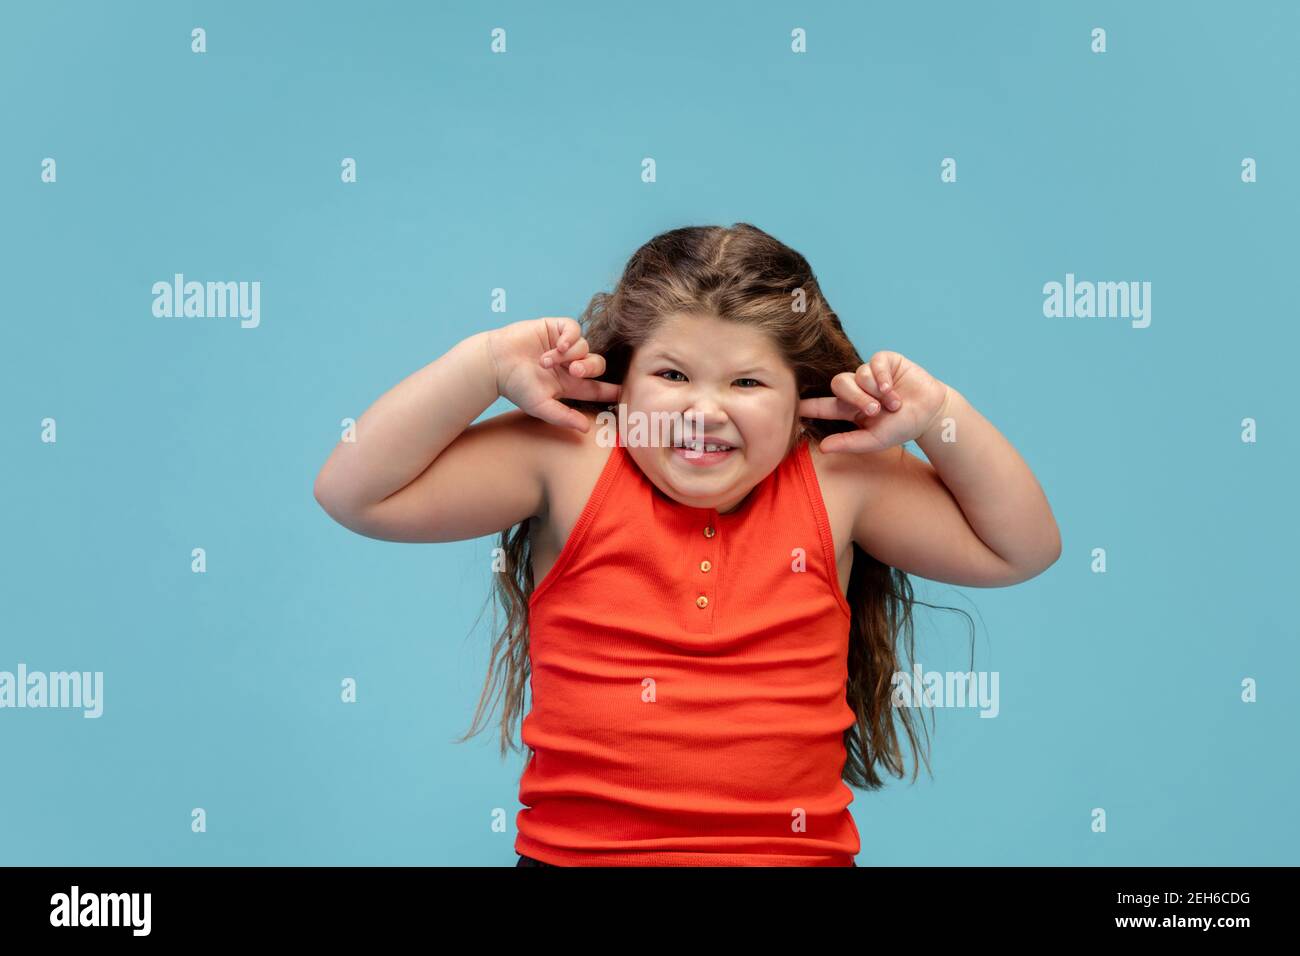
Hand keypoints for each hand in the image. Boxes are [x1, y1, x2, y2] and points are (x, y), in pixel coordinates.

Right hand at [486, 317, 620, 431]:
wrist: (495, 362)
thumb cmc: (516, 387)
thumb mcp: (541, 406)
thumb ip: (564, 417)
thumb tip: (587, 430)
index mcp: (570, 384)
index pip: (598, 387)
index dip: (613, 390)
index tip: (627, 393)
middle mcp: (570, 364)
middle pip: (596, 365)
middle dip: (590, 368)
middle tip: (574, 371)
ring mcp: (564, 345)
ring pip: (585, 347)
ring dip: (568, 355)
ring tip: (546, 361)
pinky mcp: (556, 328)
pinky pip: (575, 329)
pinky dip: (570, 337)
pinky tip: (559, 345)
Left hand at [797, 350, 951, 452]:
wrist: (931, 413)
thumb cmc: (901, 428)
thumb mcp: (874, 440)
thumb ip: (848, 443)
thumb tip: (822, 448)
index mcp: (849, 408)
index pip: (822, 406)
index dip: (807, 405)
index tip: (789, 407)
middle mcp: (857, 389)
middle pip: (840, 385)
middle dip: (856, 398)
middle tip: (874, 411)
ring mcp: (870, 373)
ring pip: (858, 374)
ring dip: (875, 392)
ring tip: (893, 404)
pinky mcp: (885, 361)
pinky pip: (874, 363)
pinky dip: (882, 377)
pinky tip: (891, 389)